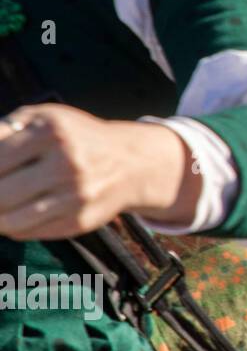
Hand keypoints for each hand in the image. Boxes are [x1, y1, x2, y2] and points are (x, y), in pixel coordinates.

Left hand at [0, 104, 194, 239]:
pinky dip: (15, 226)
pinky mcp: (78, 221)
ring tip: (3, 206)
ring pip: (10, 220)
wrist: (129, 163)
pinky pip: (28, 232)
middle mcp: (67, 164)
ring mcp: (75, 195)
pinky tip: (20, 213)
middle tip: (1, 189)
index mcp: (53, 132)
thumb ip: (6, 130)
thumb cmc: (76, 138)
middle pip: (1, 194)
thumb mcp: (45, 119)